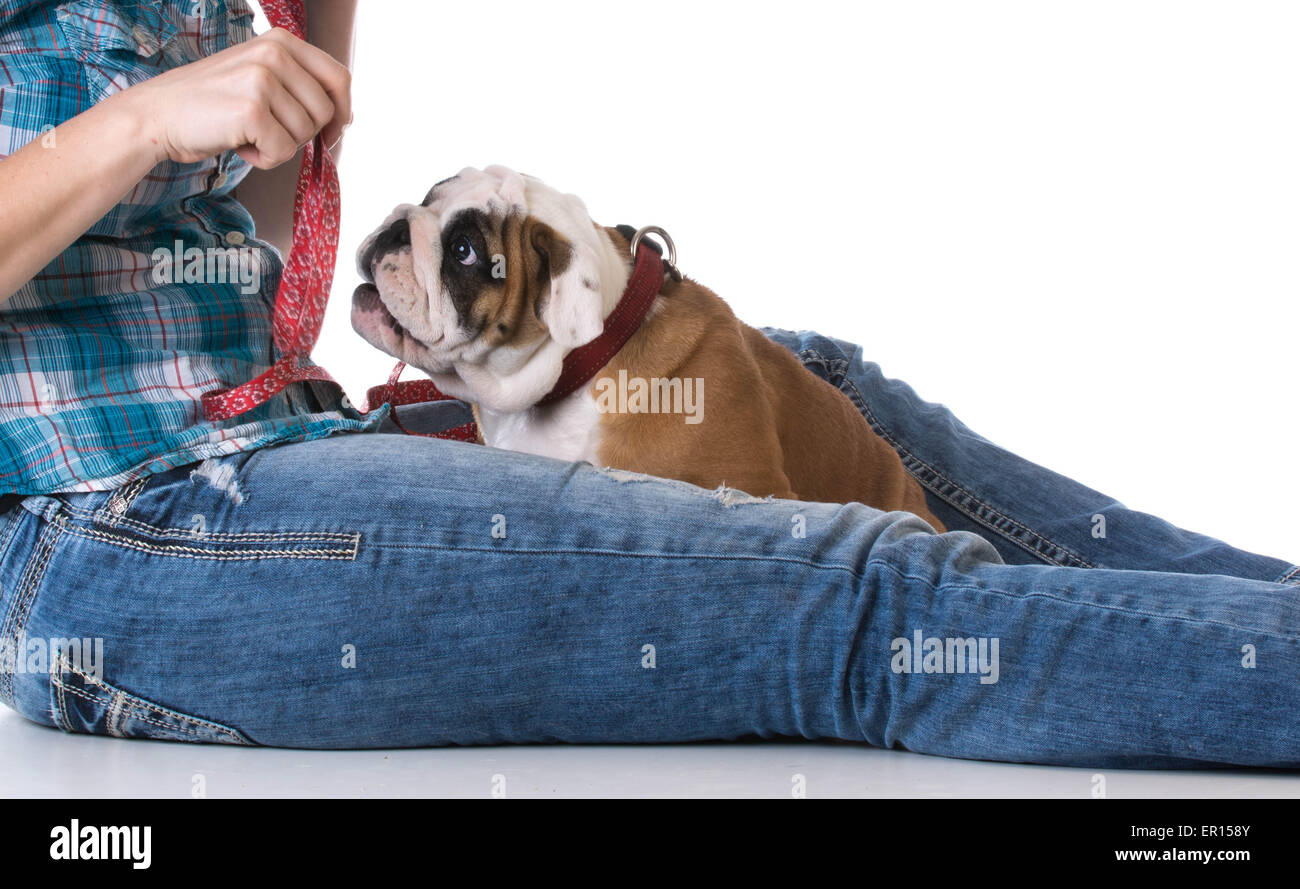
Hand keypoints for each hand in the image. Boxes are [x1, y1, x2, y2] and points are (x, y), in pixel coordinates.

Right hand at [120, 27, 351, 168]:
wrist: (158, 115)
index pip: (339, 77)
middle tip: (267, 131)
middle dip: (303, 134)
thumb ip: (298, 86)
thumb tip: (344, 117)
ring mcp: (262, 79)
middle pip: (326, 112)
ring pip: (305, 135)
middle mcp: (274, 54)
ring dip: (279, 147)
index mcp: (281, 41)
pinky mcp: (252, 110)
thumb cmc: (212, 105)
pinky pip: (283, 152)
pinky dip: (264, 160)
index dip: (342, 111)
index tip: (332, 132)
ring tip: (246, 134)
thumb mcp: (260, 78)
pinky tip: (239, 145)